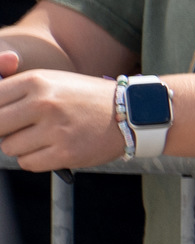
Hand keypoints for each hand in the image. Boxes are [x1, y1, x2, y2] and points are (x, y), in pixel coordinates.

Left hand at [0, 63, 133, 171]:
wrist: (132, 111)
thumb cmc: (86, 97)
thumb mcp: (53, 82)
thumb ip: (18, 92)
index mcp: (37, 81)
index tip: (7, 118)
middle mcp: (44, 103)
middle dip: (4, 130)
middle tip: (20, 129)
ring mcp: (55, 129)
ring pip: (9, 147)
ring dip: (21, 146)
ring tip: (42, 139)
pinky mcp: (66, 153)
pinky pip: (27, 163)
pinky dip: (34, 160)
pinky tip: (50, 150)